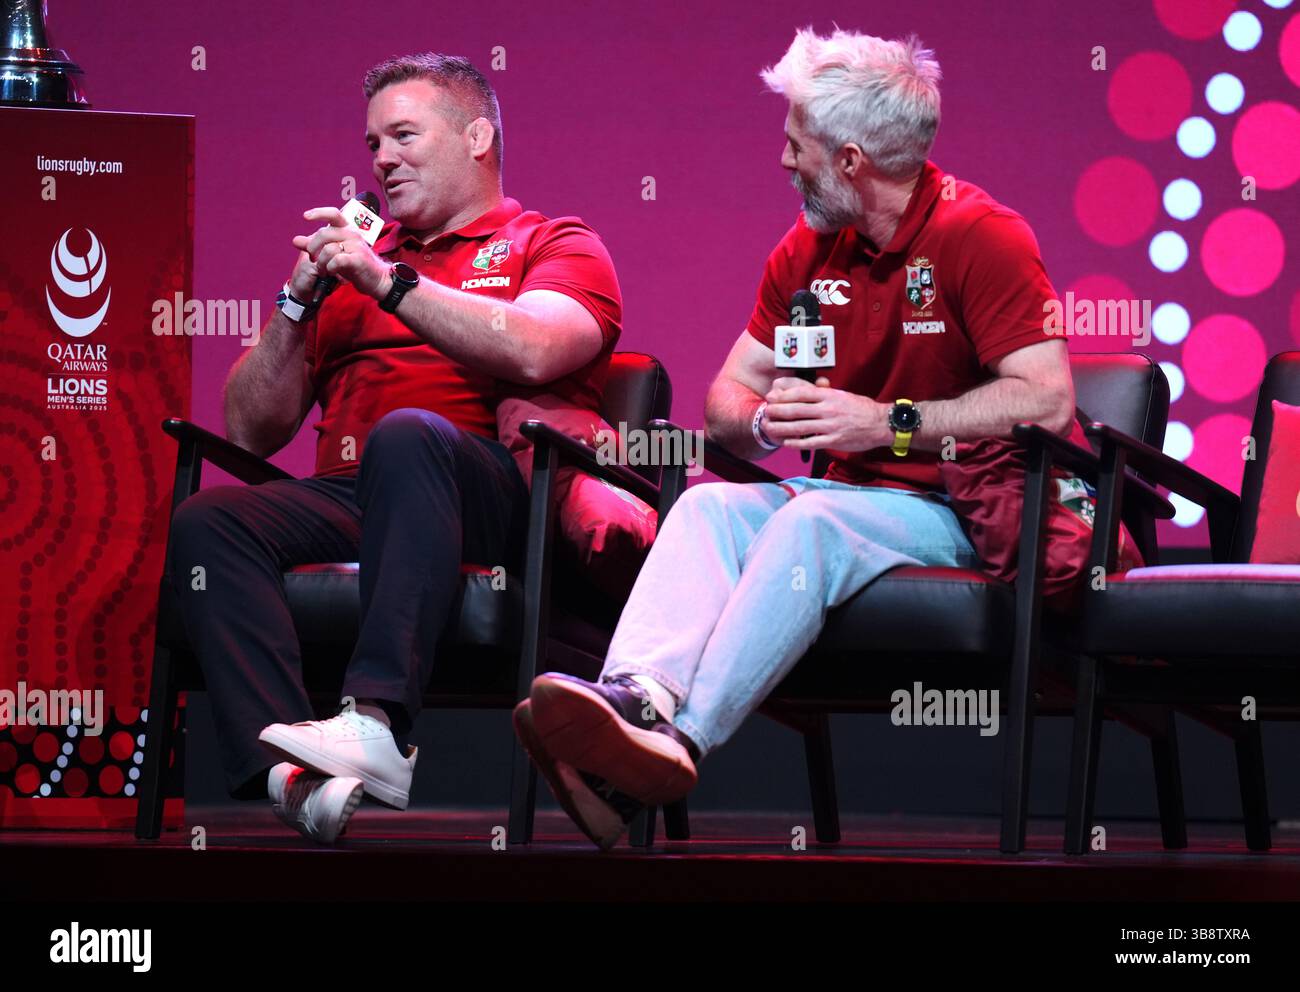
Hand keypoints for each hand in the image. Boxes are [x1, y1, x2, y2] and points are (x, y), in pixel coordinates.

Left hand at [291, 207, 389, 299]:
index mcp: (347, 229)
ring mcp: (356, 246)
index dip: (318, 213)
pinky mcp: (358, 259)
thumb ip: (315, 245)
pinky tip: (333, 272)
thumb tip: (296, 240)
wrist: (376, 279)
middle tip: (313, 260)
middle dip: (313, 248)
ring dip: (321, 263)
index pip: (333, 214)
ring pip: (328, 249)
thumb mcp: (333, 253)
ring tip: (324, 270)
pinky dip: (330, 268)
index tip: (305, 216)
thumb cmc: (354, 265)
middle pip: (324, 234)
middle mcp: (352, 234)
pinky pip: (336, 260)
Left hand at [762, 376, 893, 451]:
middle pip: (796, 409)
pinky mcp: (833, 441)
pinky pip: (810, 442)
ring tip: (769, 428)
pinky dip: (796, 443)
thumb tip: (806, 391)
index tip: (771, 396)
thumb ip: (824, 394)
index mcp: (829, 396)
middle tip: (766, 412)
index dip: (783, 395)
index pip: (801, 393)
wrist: (881, 423)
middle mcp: (828, 409)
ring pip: (800, 427)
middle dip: (777, 411)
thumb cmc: (861, 408)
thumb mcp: (842, 395)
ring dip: (781, 428)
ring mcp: (830, 426)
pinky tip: (785, 443)